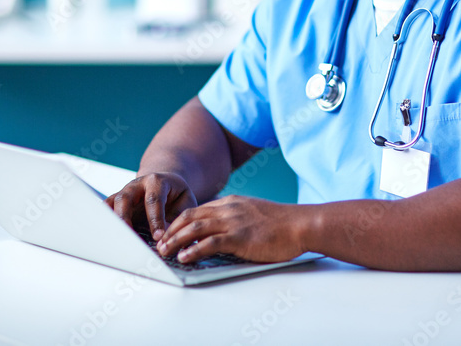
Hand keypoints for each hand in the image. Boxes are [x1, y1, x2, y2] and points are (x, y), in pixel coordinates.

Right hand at [105, 173, 196, 239]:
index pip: (153, 200)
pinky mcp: (116, 202)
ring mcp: (124, 193)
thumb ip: (177, 219)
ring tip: (117, 240)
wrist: (166, 183)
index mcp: (156, 181)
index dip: (155, 219)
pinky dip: (106, 222)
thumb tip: (166, 239)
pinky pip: (106, 210)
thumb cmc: (177, 195)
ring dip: (113, 222)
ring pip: (111, 204)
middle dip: (125, 218)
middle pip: (125, 199)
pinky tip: (109, 237)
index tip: (158, 237)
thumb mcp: (184, 203)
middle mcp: (137, 185)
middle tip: (130, 238)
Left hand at [157, 195, 308, 263]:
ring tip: (164, 252)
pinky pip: (210, 242)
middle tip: (160, 243)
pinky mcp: (240, 237)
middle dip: (171, 230)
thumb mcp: (254, 214)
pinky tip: (185, 257)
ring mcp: (234, 222)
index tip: (169, 233)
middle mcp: (229, 209)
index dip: (180, 222)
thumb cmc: (282, 224)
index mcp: (232, 203)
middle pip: (190, 216)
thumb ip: (237, 219)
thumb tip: (223, 232)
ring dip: (176, 240)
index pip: (198, 210)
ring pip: (195, 228)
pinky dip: (193, 250)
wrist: (300, 224)